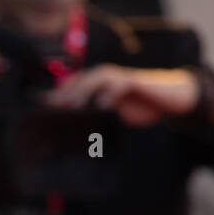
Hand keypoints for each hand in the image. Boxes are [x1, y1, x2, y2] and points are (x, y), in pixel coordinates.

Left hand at [43, 66, 199, 126]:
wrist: (172, 100)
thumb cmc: (143, 106)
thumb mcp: (117, 115)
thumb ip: (98, 120)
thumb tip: (78, 136)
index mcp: (100, 85)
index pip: (74, 86)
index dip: (58, 95)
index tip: (41, 106)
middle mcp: (107, 78)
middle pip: (81, 80)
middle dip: (65, 92)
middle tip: (51, 106)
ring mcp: (121, 78)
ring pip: (97, 78)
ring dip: (83, 89)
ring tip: (72, 103)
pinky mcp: (136, 82)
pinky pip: (121, 83)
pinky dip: (111, 92)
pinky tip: (103, 103)